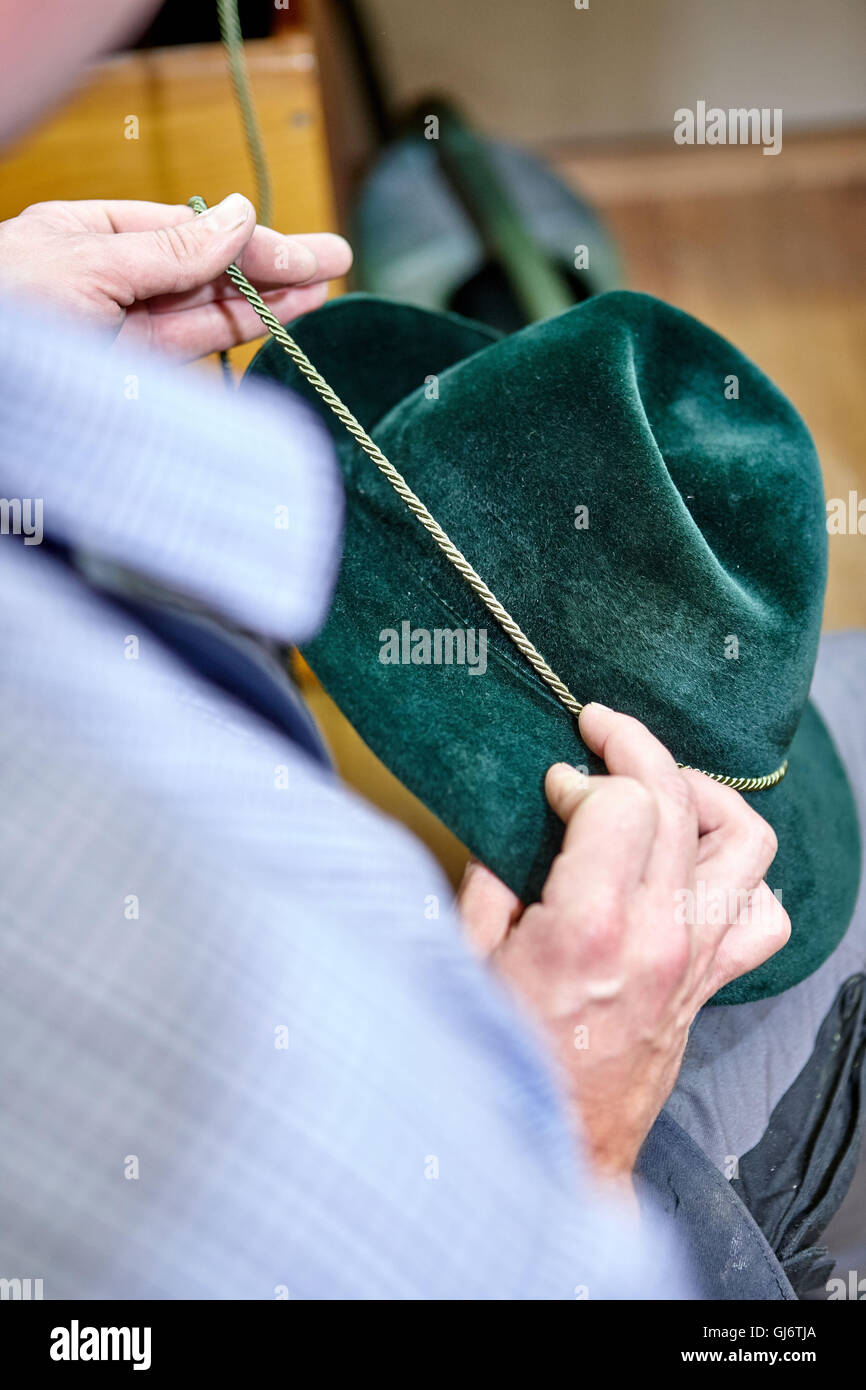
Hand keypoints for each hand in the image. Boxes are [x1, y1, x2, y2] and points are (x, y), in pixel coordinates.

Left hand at [0, 194, 351, 358]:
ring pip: (207, 313)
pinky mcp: (136, 385)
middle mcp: (107, 286)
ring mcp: (123, 338)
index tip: (293, 245)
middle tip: (333, 259)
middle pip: (202, 270)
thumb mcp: (88, 264)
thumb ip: (169, 249)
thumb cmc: (7, 315)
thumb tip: (236, 216)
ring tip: (324, 284)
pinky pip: (197, 351)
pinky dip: (240, 333)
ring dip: (268, 298)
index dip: (239, 234)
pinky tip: (281, 316)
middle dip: (269, 263)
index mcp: (83, 240)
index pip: (178, 229)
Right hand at [457, 703, 789, 1184]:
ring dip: (704, 798)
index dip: (583, 776)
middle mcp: (658, 939)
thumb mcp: (469, 957)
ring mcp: (695, 962)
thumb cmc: (500, 1060)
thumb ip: (494, 874)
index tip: (553, 784)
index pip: (624, 802)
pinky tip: (694, 866)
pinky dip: (741, 876)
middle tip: (600, 733)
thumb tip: (519, 814)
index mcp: (591, 929)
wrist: (555, 1150)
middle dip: (635, 748)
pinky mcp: (710, 984)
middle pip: (679, 803)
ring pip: (745, 845)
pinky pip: (764, 914)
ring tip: (661, 786)